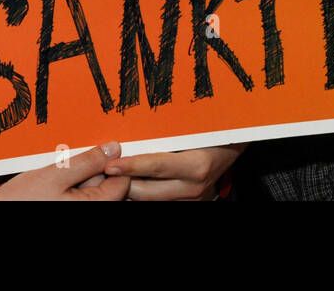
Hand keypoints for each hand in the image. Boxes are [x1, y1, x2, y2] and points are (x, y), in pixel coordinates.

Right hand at [0, 142, 129, 199]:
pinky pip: (78, 198)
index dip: (110, 164)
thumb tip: (113, 148)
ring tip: (54, 183)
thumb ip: (88, 162)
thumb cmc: (19, 202)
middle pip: (107, 188)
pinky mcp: (67, 210)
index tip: (92, 155)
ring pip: (91, 192)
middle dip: (90, 174)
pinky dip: (69, 190)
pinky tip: (51, 190)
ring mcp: (77, 212)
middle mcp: (90, 214)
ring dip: (78, 181)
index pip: (122, 184)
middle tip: (64, 173)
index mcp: (94, 209)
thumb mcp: (55, 174)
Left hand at [105, 143, 246, 199]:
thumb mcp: (194, 128)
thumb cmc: (212, 131)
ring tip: (109, 176)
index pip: (156, 166)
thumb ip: (168, 133)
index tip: (110, 164)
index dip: (131, 166)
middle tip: (100, 170)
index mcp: (196, 165)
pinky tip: (128, 181)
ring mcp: (190, 199)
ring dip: (128, 188)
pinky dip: (141, 192)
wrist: (234, 148)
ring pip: (148, 199)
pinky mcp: (187, 204)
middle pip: (146, 190)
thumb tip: (134, 129)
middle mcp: (193, 187)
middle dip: (121, 182)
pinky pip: (156, 201)